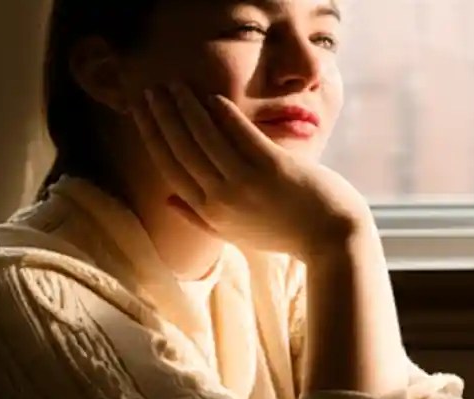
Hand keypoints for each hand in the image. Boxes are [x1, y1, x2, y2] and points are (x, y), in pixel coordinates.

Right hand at [131, 82, 373, 260]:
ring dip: (186, 107)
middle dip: (162, 115)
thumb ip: (199, 217)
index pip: (169, 166)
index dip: (152, 134)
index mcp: (210, 212)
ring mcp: (248, 183)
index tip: (140, 110)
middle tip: (152, 88)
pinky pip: (242, 135)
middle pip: (181, 148)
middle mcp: (223, 198)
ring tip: (176, 85)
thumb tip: (166, 199)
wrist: (332, 239)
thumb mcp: (237, 233)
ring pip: (205, 138)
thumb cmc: (286, 233)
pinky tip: (212, 97)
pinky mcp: (274, 168)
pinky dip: (225, 115)